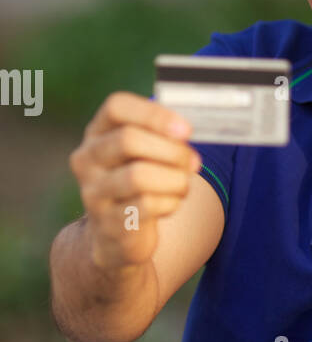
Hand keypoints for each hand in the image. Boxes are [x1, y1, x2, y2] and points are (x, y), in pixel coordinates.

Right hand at [68, 92, 200, 269]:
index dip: (154, 114)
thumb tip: (184, 133)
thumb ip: (162, 137)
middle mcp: (87, 159)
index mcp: (97, 133)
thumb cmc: (139, 183)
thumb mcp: (145, 154)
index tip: (186, 130)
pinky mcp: (108, 222)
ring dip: (175, 180)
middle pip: (128, 140)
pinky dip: (170, 203)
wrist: (116, 234)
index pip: (116, 107)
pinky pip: (148, 205)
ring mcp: (93, 192)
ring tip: (183, 185)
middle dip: (172, 151)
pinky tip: (171, 203)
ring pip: (139, 176)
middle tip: (193, 162)